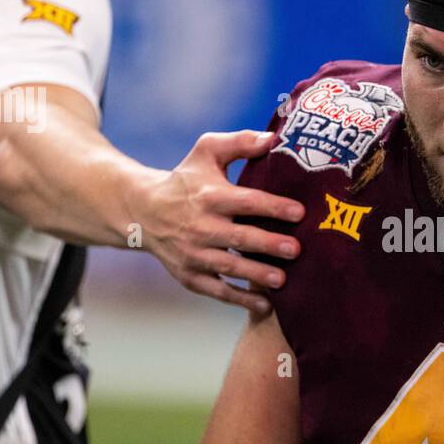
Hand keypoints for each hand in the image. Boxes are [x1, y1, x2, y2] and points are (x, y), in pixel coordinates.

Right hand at [135, 130, 303, 311]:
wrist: (144, 211)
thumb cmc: (187, 179)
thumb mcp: (207, 152)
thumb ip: (241, 142)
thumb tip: (274, 139)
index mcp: (209, 196)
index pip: (246, 201)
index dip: (273, 207)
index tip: (299, 212)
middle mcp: (200, 226)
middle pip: (239, 237)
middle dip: (268, 244)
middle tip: (295, 250)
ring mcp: (194, 254)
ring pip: (228, 266)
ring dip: (256, 274)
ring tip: (282, 280)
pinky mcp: (189, 275)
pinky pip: (217, 290)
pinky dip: (239, 299)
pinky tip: (265, 305)